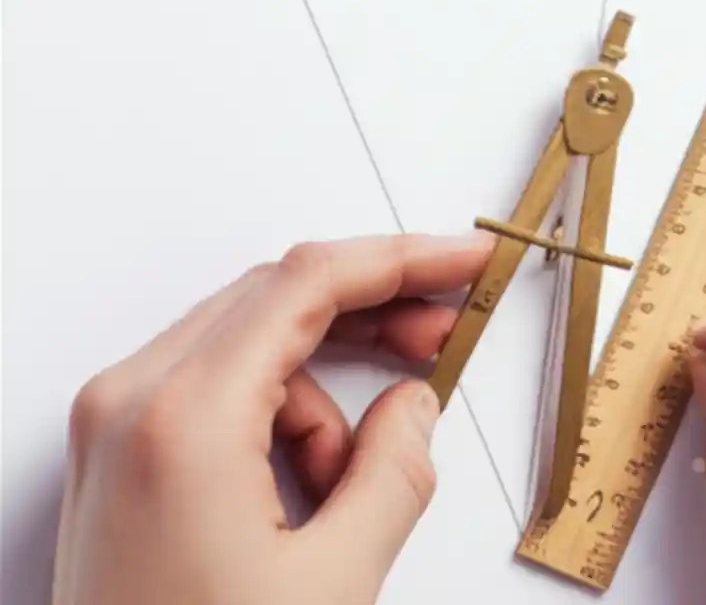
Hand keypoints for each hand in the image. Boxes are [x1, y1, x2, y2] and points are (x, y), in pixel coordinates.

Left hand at [53, 234, 491, 604]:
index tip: (464, 260)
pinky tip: (310, 491)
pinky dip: (282, 423)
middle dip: (372, 314)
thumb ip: (394, 470)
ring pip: (252, 350)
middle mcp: (132, 401)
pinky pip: (222, 395)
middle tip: (444, 335)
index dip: (400, 258)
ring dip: (324, 394)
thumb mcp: (336, 580)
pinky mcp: (121, 454)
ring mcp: (117, 425)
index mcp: (182, 419)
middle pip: (276, 301)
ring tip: (357, 478)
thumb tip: (413, 404)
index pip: (306, 284)